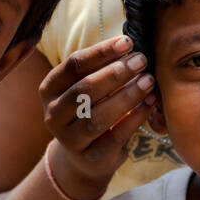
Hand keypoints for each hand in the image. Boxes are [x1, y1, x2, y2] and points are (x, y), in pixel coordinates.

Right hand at [39, 36, 155, 197]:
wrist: (84, 157)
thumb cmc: (89, 110)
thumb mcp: (86, 87)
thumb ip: (100, 68)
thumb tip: (130, 44)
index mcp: (50, 89)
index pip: (74, 65)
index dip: (101, 52)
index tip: (127, 42)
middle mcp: (53, 114)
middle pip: (84, 89)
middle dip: (116, 73)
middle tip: (142, 60)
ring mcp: (69, 139)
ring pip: (98, 116)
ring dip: (127, 95)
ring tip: (148, 81)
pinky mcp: (90, 157)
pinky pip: (115, 136)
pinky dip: (135, 117)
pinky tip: (150, 103)